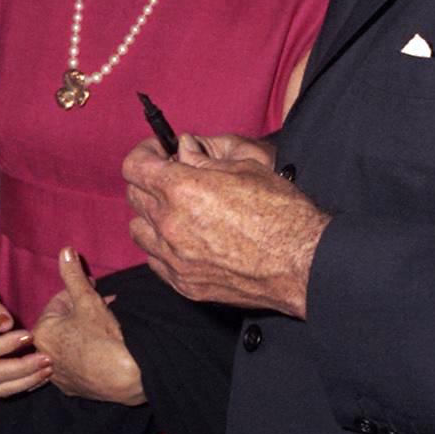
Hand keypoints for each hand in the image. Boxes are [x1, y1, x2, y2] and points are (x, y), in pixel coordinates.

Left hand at [30, 249, 145, 404]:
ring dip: (82, 334)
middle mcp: (43, 355)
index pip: (59, 302)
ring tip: (105, 328)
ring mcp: (57, 375)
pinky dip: (85, 356)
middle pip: (62, 324)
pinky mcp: (71, 389)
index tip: (97, 290)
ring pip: (68, 344)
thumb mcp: (88, 300)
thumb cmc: (105, 337)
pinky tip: (102, 351)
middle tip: (104, 308)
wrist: (128, 376)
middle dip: (81, 313)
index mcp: (42, 331)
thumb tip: (64, 251)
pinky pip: (75, 365)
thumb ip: (74, 275)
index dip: (79, 293)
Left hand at [123, 135, 328, 315]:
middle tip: (174, 177)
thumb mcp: (245, 168)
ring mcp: (174, 258)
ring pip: (139, 230)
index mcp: (183, 189)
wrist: (299, 263)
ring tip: (177, 210)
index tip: (158, 150)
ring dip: (151, 215)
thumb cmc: (280, 212)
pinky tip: (184, 239)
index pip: (135, 165)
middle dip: (150, 180)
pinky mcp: (184, 283)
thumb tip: (183, 150)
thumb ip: (204, 158)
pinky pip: (154, 260)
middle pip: (134, 196)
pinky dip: (161, 246)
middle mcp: (171, 224)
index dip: (145, 152)